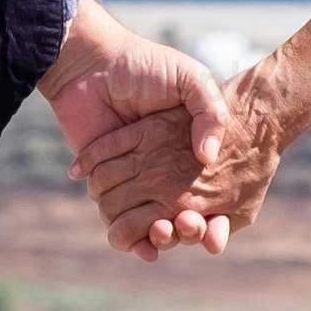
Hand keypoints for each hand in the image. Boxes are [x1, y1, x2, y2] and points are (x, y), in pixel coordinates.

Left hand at [44, 16, 226, 259]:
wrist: (93, 64)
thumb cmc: (146, 67)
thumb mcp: (190, 78)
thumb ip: (209, 111)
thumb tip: (209, 157)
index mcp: (185, 149)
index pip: (207, 194)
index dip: (215, 215)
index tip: (218, 222)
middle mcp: (162, 169)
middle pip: (180, 217)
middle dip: (188, 231)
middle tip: (189, 224)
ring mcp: (133, 179)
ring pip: (151, 225)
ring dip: (160, 237)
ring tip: (165, 231)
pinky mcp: (105, 184)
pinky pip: (120, 222)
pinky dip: (133, 240)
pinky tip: (147, 247)